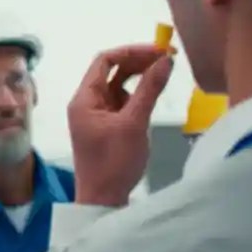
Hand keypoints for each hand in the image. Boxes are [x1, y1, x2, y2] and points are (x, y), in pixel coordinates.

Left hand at [67, 44, 173, 206]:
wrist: (103, 200)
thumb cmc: (114, 163)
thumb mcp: (134, 123)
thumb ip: (150, 89)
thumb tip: (166, 60)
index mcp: (84, 99)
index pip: (104, 61)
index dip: (131, 51)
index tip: (159, 51)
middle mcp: (87, 103)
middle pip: (112, 71)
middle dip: (138, 62)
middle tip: (167, 59)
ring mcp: (96, 115)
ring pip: (119, 86)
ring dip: (139, 78)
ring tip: (163, 74)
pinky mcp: (107, 126)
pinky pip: (122, 102)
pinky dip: (138, 95)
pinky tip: (153, 96)